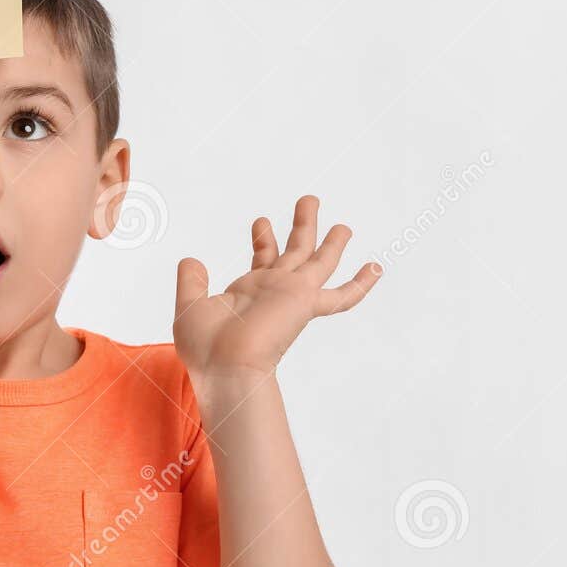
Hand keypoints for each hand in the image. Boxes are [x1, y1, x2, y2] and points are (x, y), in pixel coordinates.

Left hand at [173, 195, 379, 382]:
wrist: (223, 367)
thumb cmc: (205, 348)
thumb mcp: (189, 305)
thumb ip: (191, 281)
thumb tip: (191, 261)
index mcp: (251, 292)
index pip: (264, 258)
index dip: (264, 238)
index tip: (262, 221)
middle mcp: (275, 291)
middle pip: (295, 250)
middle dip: (302, 224)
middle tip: (310, 199)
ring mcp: (292, 294)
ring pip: (320, 260)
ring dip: (331, 239)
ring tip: (345, 224)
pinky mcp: (305, 301)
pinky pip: (342, 295)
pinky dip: (361, 284)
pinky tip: (377, 267)